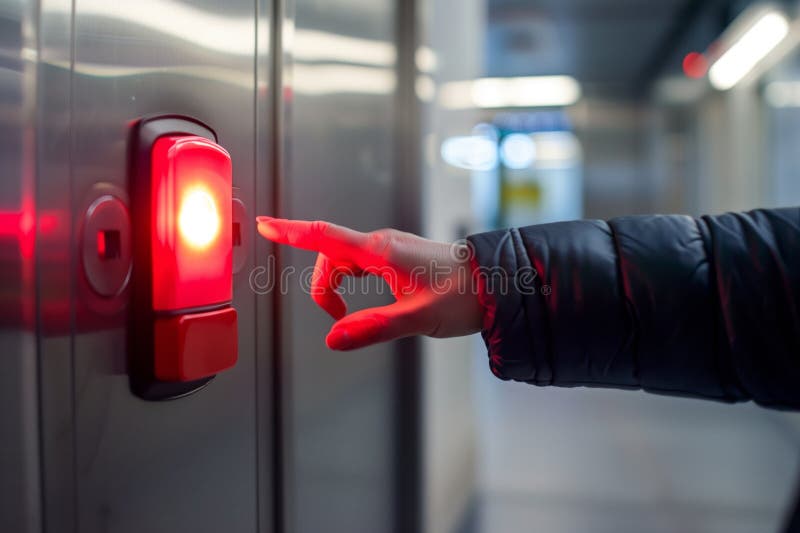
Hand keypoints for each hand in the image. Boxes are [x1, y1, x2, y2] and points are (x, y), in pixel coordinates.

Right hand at [256, 217, 483, 350]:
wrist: (494, 284)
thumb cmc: (461, 296)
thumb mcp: (416, 318)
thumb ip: (373, 328)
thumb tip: (334, 339)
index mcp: (381, 251)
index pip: (325, 236)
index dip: (292, 232)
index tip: (265, 224)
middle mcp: (381, 244)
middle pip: (329, 258)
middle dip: (322, 288)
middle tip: (337, 321)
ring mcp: (388, 249)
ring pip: (343, 263)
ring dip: (336, 288)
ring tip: (349, 317)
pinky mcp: (396, 257)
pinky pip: (359, 266)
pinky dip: (350, 284)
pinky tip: (362, 304)